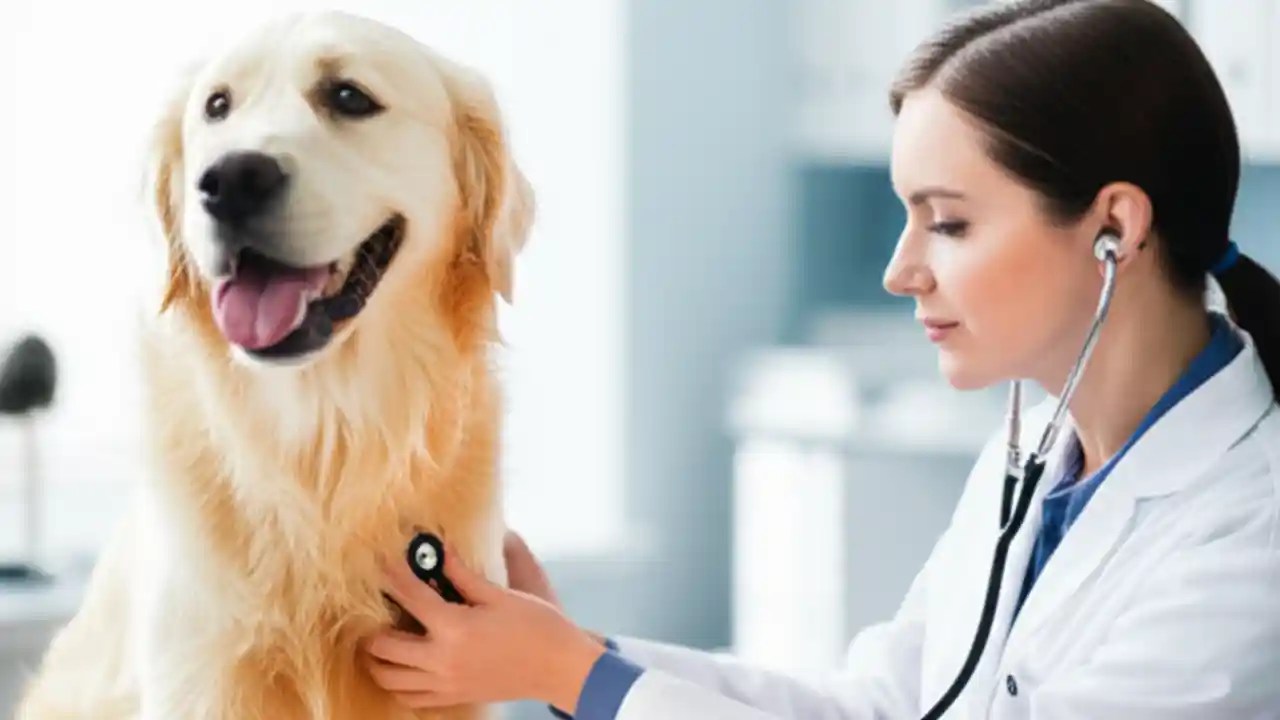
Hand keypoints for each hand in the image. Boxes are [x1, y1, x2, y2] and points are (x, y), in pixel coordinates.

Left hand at [363, 543, 605, 713]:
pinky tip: (402, 668)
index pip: (410, 597)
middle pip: (384, 646)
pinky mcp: (454, 697)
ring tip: (380, 640)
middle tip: (375, 607)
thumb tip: (441, 552)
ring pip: (390, 678)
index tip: (382, 561)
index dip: (393, 575)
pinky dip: (398, 683)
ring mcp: (446, 683)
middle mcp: (442, 660)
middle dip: (373, 625)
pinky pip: (411, 698)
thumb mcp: (499, 595)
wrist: (559, 667)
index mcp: (454, 629)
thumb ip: (463, 576)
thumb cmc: (536, 627)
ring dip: (378, 659)